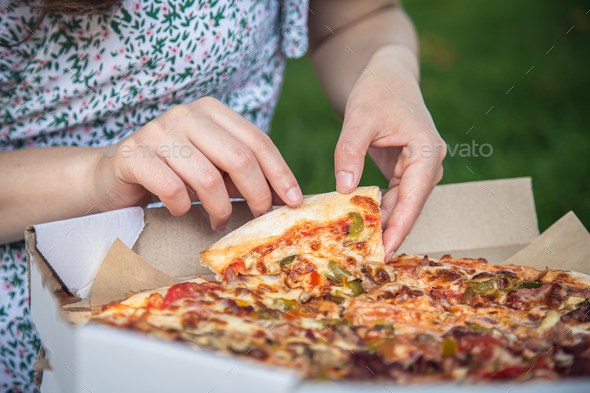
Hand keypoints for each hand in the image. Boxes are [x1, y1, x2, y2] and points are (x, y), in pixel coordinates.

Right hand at [92, 97, 302, 230]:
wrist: (114, 175)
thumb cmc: (174, 172)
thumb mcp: (213, 165)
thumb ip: (242, 171)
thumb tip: (286, 196)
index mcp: (211, 110)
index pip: (257, 141)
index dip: (280, 173)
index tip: (294, 201)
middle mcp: (186, 114)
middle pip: (238, 157)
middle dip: (257, 194)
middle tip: (258, 218)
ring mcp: (157, 131)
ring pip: (208, 177)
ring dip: (220, 209)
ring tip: (218, 221)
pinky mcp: (133, 155)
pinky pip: (172, 189)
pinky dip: (183, 207)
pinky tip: (182, 211)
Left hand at [334, 46, 445, 259]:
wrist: (388, 75)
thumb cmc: (377, 91)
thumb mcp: (359, 119)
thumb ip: (350, 153)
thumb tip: (344, 191)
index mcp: (427, 152)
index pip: (414, 198)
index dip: (399, 228)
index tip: (385, 253)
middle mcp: (429, 165)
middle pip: (409, 207)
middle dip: (389, 232)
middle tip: (365, 257)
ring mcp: (419, 170)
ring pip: (401, 205)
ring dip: (383, 224)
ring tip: (361, 248)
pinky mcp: (406, 171)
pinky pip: (394, 197)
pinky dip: (378, 210)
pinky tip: (362, 225)